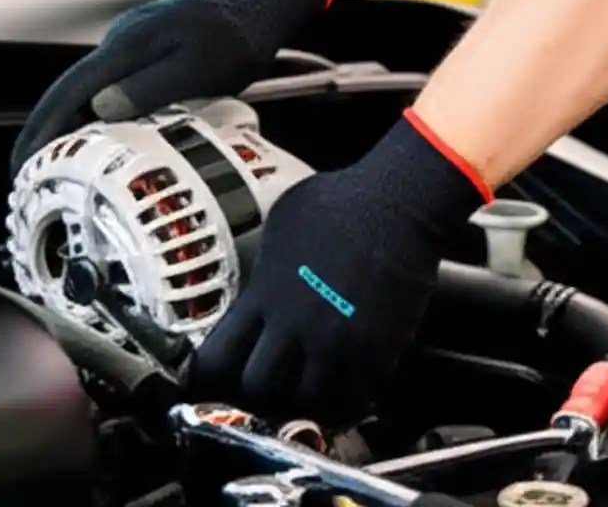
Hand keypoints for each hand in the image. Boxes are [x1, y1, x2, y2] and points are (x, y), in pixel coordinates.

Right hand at [10, 0, 331, 174]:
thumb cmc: (239, 34)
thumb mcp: (200, 68)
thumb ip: (149, 87)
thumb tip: (99, 107)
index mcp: (127, 47)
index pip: (69, 92)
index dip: (41, 129)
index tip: (22, 163)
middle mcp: (120, 43)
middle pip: (68, 91)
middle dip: (43, 131)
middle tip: (26, 173)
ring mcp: (131, 43)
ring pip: (87, 90)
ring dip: (66, 125)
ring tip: (55, 166)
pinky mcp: (145, 50)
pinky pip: (108, 86)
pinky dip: (93, 115)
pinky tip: (97, 138)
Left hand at [187, 109, 492, 426]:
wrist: (400, 204)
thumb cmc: (339, 203)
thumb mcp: (278, 228)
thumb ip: (263, 274)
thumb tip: (255, 295)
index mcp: (264, 294)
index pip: (216, 360)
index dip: (206, 376)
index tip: (209, 378)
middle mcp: (297, 326)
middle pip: (258, 392)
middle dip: (254, 394)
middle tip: (261, 387)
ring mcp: (339, 342)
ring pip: (308, 405)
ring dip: (302, 402)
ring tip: (303, 388)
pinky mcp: (378, 351)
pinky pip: (354, 400)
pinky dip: (343, 400)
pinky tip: (339, 384)